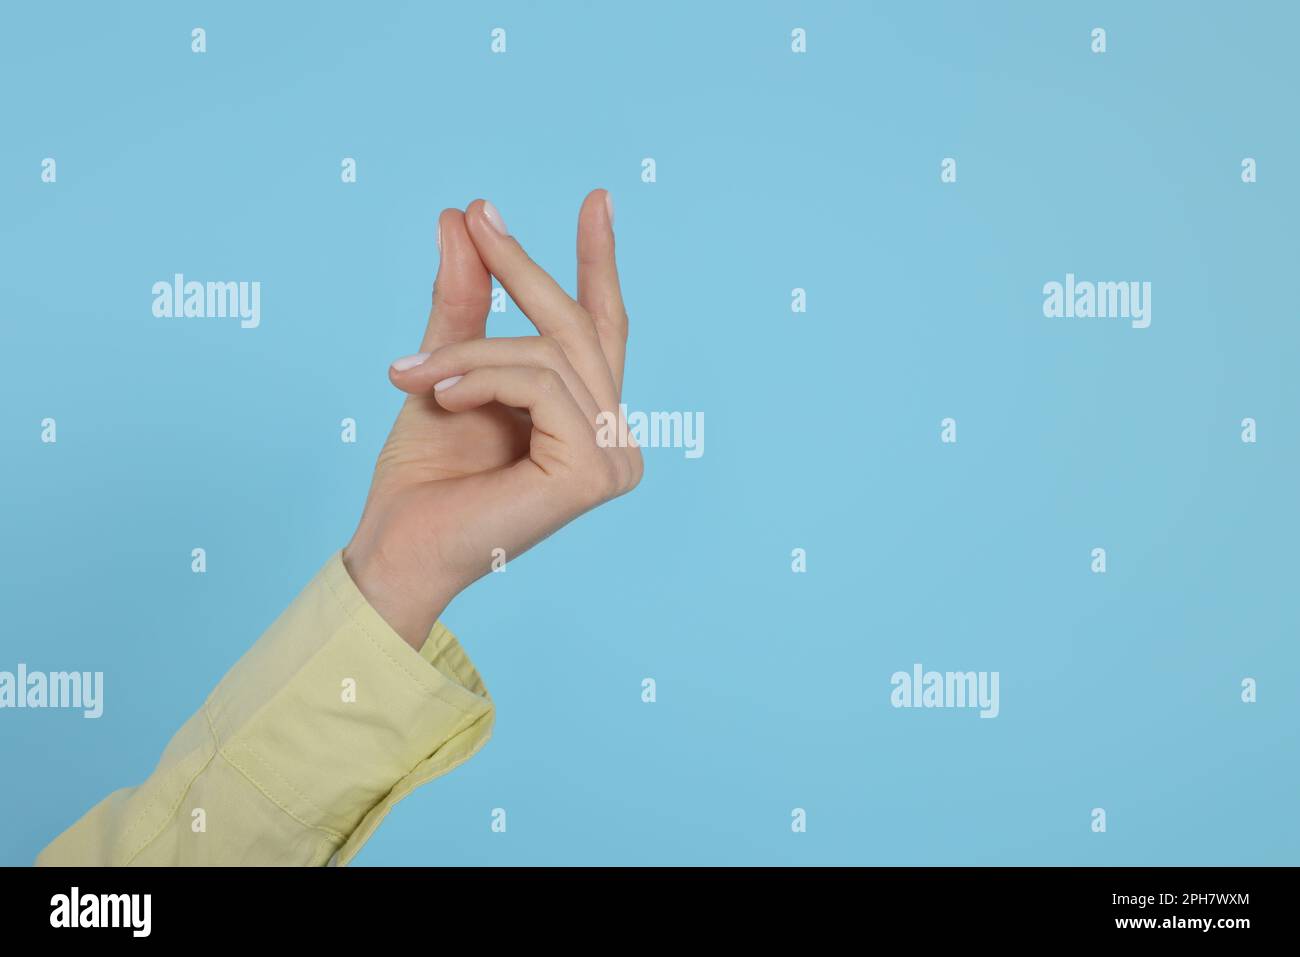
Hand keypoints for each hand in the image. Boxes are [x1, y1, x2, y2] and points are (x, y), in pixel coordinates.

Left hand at [343, 191, 641, 647]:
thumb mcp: (445, 368)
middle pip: (577, 329)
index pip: (602, 331)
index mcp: (586, 422)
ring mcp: (611, 459)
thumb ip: (465, 302)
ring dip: (472, 350)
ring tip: (413, 375)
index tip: (598, 199)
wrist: (396, 549)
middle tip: (477, 217)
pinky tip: (439, 395)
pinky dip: (481, 376)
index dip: (600, 264)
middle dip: (524, 270)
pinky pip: (541, 383)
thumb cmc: (423, 478)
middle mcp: (613, 441)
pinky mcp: (593, 473)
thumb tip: (463, 218)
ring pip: (550, 354)